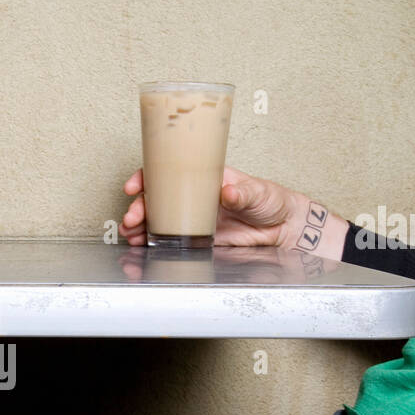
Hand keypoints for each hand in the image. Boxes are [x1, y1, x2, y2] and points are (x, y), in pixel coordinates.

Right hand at [121, 167, 345, 262]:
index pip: (169, 171)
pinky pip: (170, 238)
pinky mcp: (198, 237)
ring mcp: (194, 217)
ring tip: (131, 234)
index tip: (135, 187)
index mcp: (205, 178)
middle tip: (132, 218)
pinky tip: (141, 243)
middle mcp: (194, 196)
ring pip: (158, 218)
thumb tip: (228, 191)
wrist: (283, 228)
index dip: (147, 177)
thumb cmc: (272, 201)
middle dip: (139, 207)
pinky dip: (152, 241)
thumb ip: (242, 192)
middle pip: (157, 197)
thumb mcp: (258, 192)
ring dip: (140, 225)